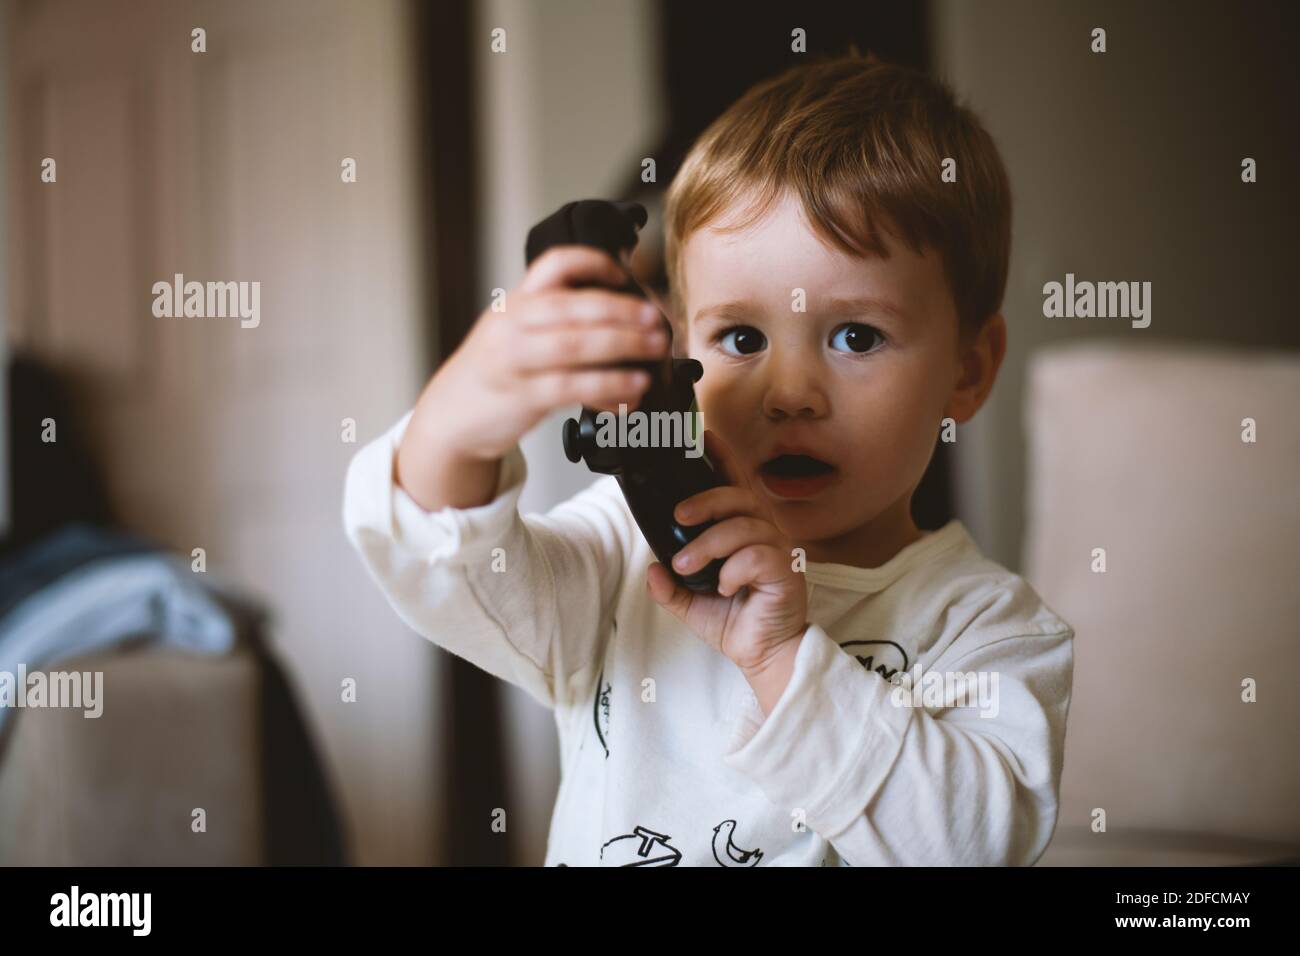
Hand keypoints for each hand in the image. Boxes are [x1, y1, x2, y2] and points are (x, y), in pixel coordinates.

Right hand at [396, 246, 668, 508]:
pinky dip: (608, 386)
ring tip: (655, 348)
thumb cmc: (496, 373)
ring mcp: (514, 360)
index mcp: (517, 301)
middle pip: (573, 307)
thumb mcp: (516, 332)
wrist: (450, 416)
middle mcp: (513, 324)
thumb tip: (625, 318)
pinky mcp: (522, 396)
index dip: (594, 263)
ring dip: (623, 345)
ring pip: (575, 345)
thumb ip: (557, 321)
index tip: (627, 275)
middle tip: (657, 318)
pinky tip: (633, 389)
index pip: (555, 265)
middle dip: (623, 310)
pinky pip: (572, 387)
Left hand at [646, 429, 809, 675]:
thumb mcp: (691, 602)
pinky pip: (757, 557)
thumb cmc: (735, 621)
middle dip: (705, 500)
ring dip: (708, 544)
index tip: (703, 436)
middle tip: (677, 517)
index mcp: (744, 529)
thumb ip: (670, 585)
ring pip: (743, 526)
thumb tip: (651, 568)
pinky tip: (726, 588)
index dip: (722, 456)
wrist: (763, 655)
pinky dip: (734, 571)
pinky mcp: (787, 571)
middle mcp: (764, 532)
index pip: (735, 483)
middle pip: (738, 496)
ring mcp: (779, 550)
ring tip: (687, 566)